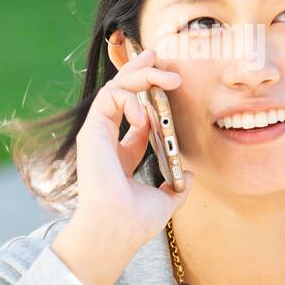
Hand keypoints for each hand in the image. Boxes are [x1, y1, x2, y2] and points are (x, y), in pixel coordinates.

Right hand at [69, 45, 193, 256]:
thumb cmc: (135, 221)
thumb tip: (191, 177)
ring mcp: (98, 133)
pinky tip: (146, 115)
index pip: (135, 115)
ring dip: (143, 75)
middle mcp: (107, 139)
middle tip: (159, 55)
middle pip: (122, 93)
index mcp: (121, 154)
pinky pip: (111, 96)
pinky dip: (132, 98)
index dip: (152, 97)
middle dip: (141, 70)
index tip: (172, 84)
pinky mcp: (93, 130)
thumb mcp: (166, 199)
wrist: (118, 229)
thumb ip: (177, 186)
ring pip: (116, 87)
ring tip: (167, 77)